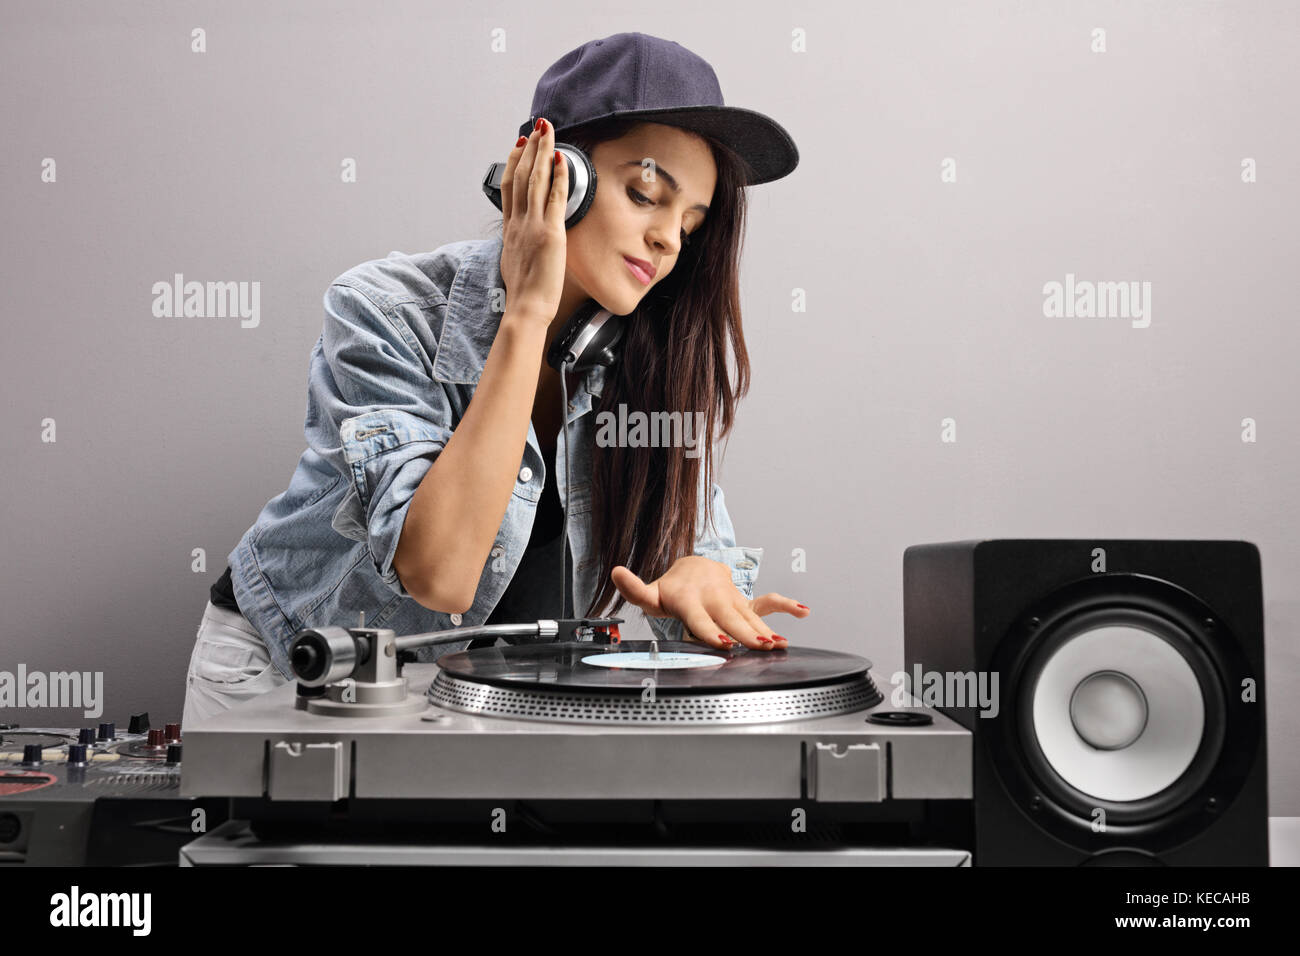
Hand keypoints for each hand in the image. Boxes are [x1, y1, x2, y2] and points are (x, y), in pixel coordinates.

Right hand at [499, 118, 567, 324]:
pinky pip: (555, 197)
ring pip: (536, 180)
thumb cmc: (523, 293)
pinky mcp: (550, 233)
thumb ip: (517, 244)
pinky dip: (558, 176)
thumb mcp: (513, 262)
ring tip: (547, 132)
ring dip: (542, 153)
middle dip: (529, 149)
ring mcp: (533, 225)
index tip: (519, 146)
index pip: (509, 187)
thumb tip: (520, 240)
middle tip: (536, 129)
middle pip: (521, 176)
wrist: (525, 308)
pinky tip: (561, 159)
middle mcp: (518, 222)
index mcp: (509, 229)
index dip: (513, 163)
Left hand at [611, 555, 809, 650]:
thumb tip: (616, 572)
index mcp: (689, 599)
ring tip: (778, 644)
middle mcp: (713, 598)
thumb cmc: (671, 589)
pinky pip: (767, 602)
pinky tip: (802, 612)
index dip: (710, 630)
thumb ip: (635, 589)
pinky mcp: (744, 601)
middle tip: (759, 647)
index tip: (721, 642)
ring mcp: (731, 599)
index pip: (700, 617)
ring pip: (749, 615)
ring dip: (765, 629)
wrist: (694, 566)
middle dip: (745, 634)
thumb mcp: (650, 593)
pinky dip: (785, 606)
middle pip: (730, 619)